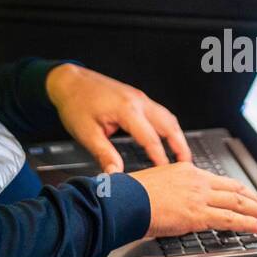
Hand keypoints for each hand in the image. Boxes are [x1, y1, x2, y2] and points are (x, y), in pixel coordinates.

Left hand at [45, 63, 190, 172]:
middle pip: (170, 125)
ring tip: (181, 155)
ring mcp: (140, 98)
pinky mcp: (137, 98)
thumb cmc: (75, 103)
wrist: (69, 81)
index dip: (160, 159)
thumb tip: (115, 174)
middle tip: (186, 166)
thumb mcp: (86, 133)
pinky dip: (168, 128)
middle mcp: (138, 101)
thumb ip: (104, 155)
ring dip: (177, 136)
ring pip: (168, 118)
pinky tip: (168, 138)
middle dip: (180, 146)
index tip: (166, 174)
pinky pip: (160, 113)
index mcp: (127, 109)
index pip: (151, 139)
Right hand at [130, 163, 256, 237]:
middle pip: (236, 190)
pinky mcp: (198, 215)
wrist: (124, 201)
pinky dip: (248, 224)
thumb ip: (175, 191)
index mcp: (188, 171)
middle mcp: (198, 181)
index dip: (241, 191)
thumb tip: (181, 204)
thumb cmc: (132, 196)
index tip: (252, 197)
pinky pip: (230, 219)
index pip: (222, 181)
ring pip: (238, 203)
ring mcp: (199, 197)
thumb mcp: (157, 184)